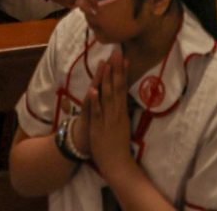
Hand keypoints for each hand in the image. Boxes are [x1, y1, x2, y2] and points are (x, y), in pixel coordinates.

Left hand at [85, 49, 132, 174]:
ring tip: (106, 64)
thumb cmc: (119, 146)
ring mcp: (108, 119)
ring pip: (107, 96)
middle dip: (116, 69)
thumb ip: (121, 111)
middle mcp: (116, 112)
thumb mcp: (122, 125)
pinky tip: (93, 90)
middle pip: (116, 87)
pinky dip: (95, 101)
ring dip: (106, 80)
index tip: (123, 57)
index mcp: (122, 111)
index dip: (122, 72)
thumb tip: (124, 99)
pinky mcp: (98, 127)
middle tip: (117, 52)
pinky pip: (96, 112)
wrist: (118, 164)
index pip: (123, 87)